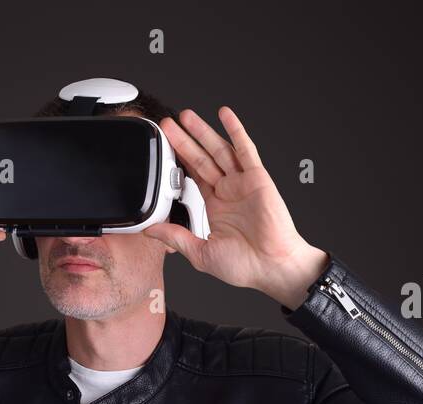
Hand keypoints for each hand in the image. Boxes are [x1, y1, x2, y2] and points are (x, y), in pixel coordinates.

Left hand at [142, 106, 327, 310]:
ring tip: (186, 116)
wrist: (272, 268)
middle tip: (167, 123)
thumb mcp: (200, 252)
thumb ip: (175, 237)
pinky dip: (235, 131)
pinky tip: (225, 115)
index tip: (164, 147)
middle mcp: (227, 190)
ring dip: (203, 132)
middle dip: (184, 140)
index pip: (192, 176)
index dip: (178, 160)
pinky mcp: (257, 178)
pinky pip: (245, 149)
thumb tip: (150, 230)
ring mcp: (242, 182)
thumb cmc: (244, 265)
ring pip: (218, 150)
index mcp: (214, 206)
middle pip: (201, 158)